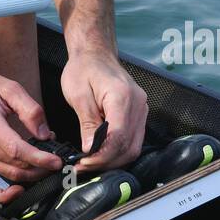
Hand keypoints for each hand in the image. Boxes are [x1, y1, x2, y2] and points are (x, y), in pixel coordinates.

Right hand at [0, 70, 62, 203]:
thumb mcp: (9, 88)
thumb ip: (30, 110)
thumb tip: (44, 133)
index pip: (17, 151)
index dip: (40, 159)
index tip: (57, 161)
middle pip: (17, 167)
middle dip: (41, 168)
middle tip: (56, 160)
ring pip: (9, 176)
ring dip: (31, 176)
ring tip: (45, 165)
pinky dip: (4, 196)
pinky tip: (18, 190)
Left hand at [59, 48, 147, 172]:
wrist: (94, 53)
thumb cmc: (84, 68)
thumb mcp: (78, 95)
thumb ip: (87, 124)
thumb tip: (91, 150)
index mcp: (122, 96)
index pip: (119, 136)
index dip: (102, 155)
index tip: (84, 162)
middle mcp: (138, 104)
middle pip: (129, 146)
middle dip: (107, 161)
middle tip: (84, 166)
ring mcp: (141, 109)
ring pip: (134, 146)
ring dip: (113, 159)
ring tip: (91, 162)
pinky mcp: (138, 113)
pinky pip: (133, 139)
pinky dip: (119, 150)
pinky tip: (102, 153)